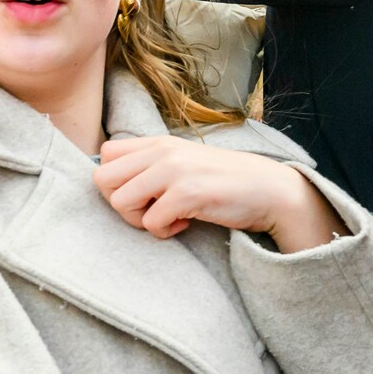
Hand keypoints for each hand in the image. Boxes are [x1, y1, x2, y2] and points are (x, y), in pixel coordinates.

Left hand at [94, 135, 345, 253]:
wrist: (269, 189)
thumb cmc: (225, 181)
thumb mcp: (185, 161)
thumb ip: (152, 164)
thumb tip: (113, 185)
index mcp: (159, 142)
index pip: (105, 155)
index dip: (115, 181)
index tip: (140, 193)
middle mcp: (163, 152)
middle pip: (102, 180)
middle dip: (120, 204)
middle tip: (149, 210)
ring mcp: (175, 171)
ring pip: (120, 202)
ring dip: (141, 220)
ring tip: (168, 217)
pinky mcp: (188, 193)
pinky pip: (151, 222)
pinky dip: (165, 231)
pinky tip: (186, 223)